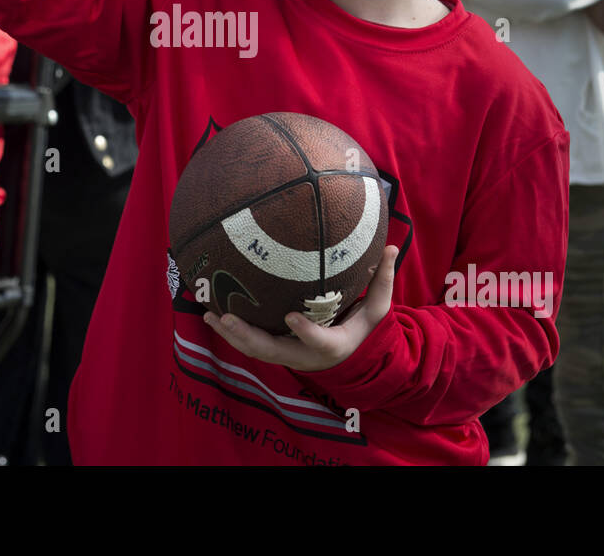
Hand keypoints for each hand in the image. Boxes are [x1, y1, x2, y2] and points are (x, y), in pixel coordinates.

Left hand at [204, 245, 398, 372]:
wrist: (348, 355)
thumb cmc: (362, 328)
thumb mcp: (378, 309)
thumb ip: (382, 281)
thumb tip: (393, 247)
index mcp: (333, 345)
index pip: (320, 342)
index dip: (305, 332)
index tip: (291, 316)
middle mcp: (305, 355)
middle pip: (273, 351)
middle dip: (248, 337)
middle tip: (227, 319)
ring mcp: (286, 354)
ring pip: (254, 350)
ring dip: (232, 335)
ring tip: (209, 316)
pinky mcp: (274, 349)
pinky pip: (249, 342)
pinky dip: (230, 330)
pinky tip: (210, 313)